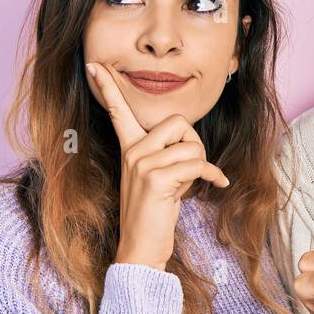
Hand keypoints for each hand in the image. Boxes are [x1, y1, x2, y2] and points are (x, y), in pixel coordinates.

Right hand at [85, 62, 228, 270]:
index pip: (117, 111)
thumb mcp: (158, 178)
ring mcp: (141, 164)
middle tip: (190, 168)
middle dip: (195, 144)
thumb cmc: (155, 214)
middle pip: (178, 122)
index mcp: (129, 149)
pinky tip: (218, 183)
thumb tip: (189, 141)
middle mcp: (132, 152)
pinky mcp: (155, 178)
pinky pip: (197, 163)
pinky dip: (213, 174)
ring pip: (192, 146)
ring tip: (189, 184)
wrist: (142, 248)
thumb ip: (166, 155)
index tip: (95, 65)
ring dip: (202, 165)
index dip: (108, 87)